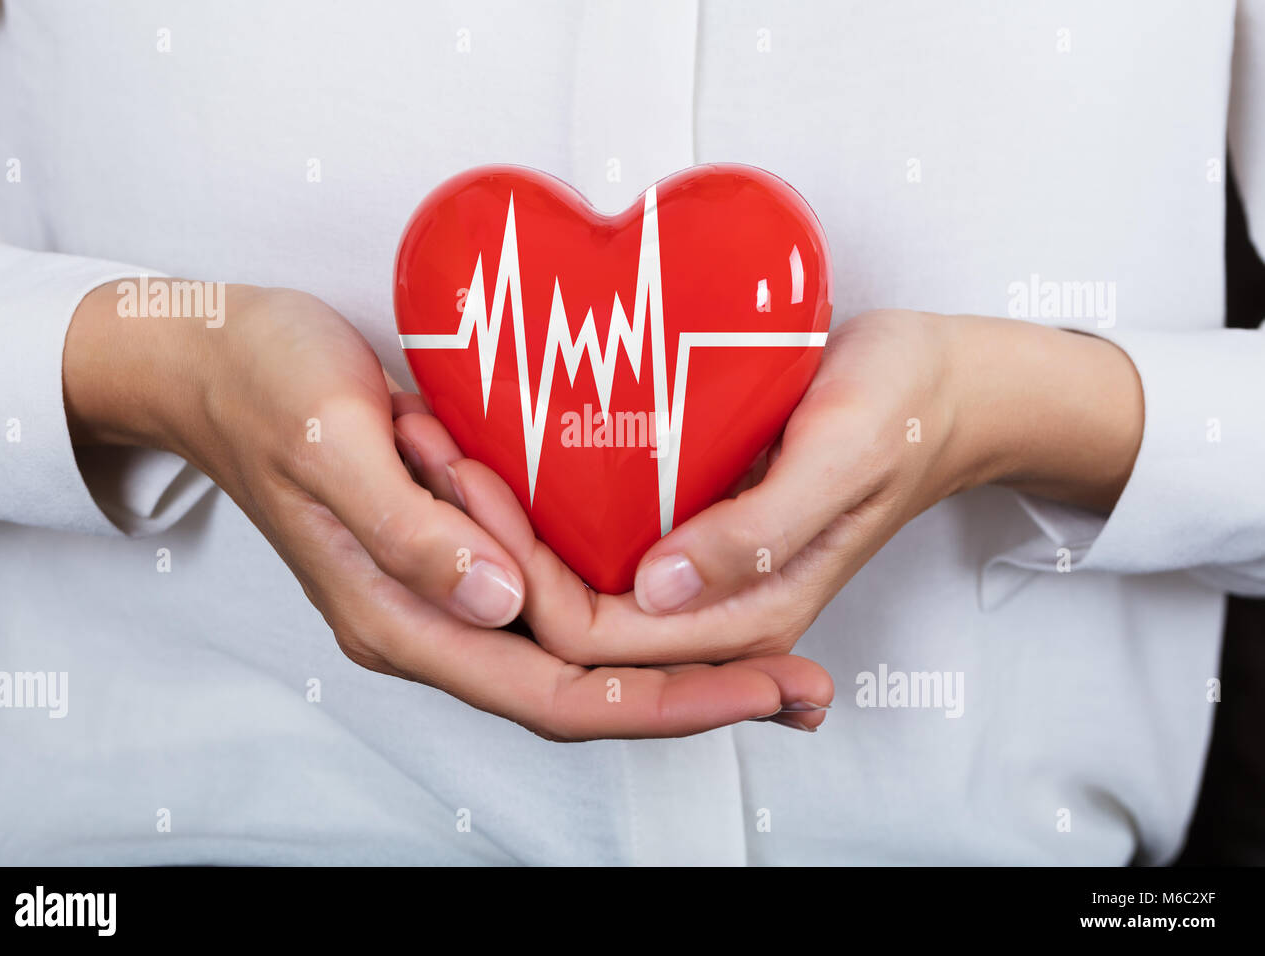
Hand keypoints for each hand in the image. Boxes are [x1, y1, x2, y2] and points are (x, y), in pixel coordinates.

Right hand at [63, 281, 829, 739]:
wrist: (211, 358)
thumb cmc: (266, 386)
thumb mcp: (333, 443)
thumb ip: (410, 533)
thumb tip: (500, 607)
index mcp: (400, 616)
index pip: (554, 691)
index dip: (663, 701)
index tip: (757, 686)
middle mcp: (429, 623)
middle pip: (582, 694)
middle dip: (694, 697)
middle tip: (798, 684)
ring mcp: (443, 595)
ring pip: (577, 660)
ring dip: (673, 665)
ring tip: (770, 654)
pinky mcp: (456, 556)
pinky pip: (559, 609)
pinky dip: (630, 617)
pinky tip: (685, 598)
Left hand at [395, 310, 1139, 718]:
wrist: (948, 387)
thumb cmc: (908, 409)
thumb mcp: (844, 455)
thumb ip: (760, 530)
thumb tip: (662, 589)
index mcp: (750, 609)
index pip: (598, 639)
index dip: (520, 575)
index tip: (471, 482)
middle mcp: (715, 606)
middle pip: (568, 621)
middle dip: (490, 553)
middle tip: (437, 458)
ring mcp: (700, 571)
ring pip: (574, 585)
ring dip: (503, 532)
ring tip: (447, 449)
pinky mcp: (691, 528)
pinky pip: (599, 543)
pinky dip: (542, 509)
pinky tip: (503, 450)